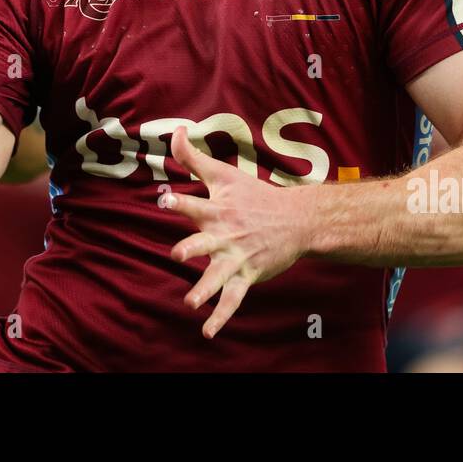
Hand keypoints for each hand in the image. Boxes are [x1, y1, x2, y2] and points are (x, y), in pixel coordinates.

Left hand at [162, 125, 313, 337]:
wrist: (297, 219)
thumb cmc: (254, 194)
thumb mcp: (224, 174)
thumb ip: (193, 157)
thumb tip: (175, 130)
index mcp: (218, 209)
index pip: (195, 203)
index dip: (180, 202)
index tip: (165, 200)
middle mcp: (225, 234)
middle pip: (205, 242)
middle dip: (192, 248)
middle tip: (179, 255)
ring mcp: (237, 257)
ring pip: (218, 276)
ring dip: (204, 289)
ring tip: (190, 303)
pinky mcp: (246, 275)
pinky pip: (232, 299)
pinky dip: (220, 317)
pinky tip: (207, 332)